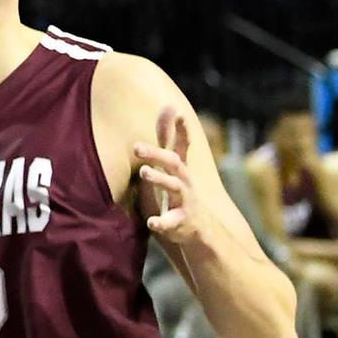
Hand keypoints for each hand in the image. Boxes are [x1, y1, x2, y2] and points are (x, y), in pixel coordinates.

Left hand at [135, 106, 209, 243]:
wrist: (201, 231)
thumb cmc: (179, 192)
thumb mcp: (172, 164)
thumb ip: (167, 138)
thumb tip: (170, 106)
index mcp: (180, 168)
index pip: (182, 145)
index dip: (181, 130)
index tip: (178, 112)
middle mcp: (185, 181)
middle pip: (174, 163)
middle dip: (157, 154)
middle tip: (137, 147)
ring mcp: (185, 201)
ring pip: (175, 188)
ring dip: (160, 179)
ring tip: (144, 172)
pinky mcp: (181, 222)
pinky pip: (171, 222)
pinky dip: (162, 222)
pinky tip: (152, 222)